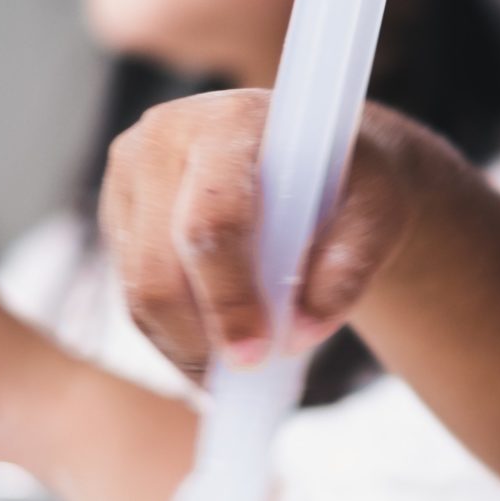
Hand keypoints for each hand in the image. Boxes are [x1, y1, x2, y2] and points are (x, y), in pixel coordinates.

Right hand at [98, 90, 449, 378]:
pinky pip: (131, 291)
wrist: (319, 158)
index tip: (258, 354)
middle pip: (158, 265)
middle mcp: (167, 136)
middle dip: (200, 336)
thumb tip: (302, 330)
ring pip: (136, 287)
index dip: (231, 297)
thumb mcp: (379, 213)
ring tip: (229, 379)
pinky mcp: (121, 210)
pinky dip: (170, 334)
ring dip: (182, 345)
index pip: (214, 222)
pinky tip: (210, 352)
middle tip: (245, 377)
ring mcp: (132, 172)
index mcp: (234, 121)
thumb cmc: (352, 182)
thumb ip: (350, 266)